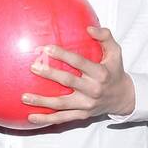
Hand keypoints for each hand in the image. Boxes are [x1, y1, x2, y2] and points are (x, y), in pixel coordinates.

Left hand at [20, 24, 134, 126]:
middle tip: (33, 67)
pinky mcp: (82, 115)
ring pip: (61, 104)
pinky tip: (31, 117)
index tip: (46, 49)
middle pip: (68, 82)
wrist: (122, 97)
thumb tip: (89, 28)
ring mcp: (86, 104)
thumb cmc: (114, 71)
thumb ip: (105, 36)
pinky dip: (46, 120)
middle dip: (49, 74)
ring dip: (42, 101)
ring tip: (24, 96)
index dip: (63, 55)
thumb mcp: (116, 52)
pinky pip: (62, 118)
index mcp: (100, 73)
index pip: (79, 62)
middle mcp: (93, 90)